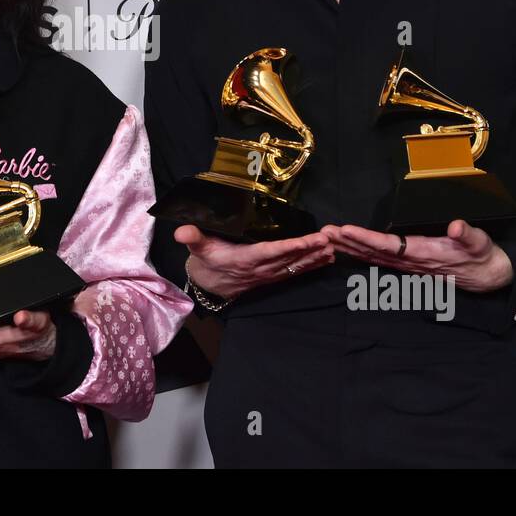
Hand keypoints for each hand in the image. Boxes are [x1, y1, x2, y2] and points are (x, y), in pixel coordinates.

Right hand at [177, 224, 333, 300]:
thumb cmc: (206, 259)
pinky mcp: (273, 276)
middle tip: (329, 241)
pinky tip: (326, 259)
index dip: (288, 248)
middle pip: (288, 259)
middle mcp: (259, 269)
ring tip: (333, 249)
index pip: (269, 252)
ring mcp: (268, 274)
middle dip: (309, 251)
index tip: (306, 241)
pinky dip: (311, 265)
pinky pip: (295, 271)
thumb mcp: (197, 247)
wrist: (210, 284)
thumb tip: (181, 232)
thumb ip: (192, 237)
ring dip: (315, 258)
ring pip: (295, 267)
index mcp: (243, 260)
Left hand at [326, 219, 513, 292]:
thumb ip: (469, 234)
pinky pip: (379, 260)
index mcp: (424, 253)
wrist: (487, 277)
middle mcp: (411, 262)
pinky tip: (345, 249)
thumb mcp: (481, 243)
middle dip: (347, 243)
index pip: (389, 246)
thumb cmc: (482, 256)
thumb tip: (456, 226)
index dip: (365, 239)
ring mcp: (408, 266)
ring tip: (327, 237)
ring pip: (372, 258)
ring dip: (349, 248)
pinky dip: (360, 253)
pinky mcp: (408, 265)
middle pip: (372, 253)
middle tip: (323, 232)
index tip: (345, 230)